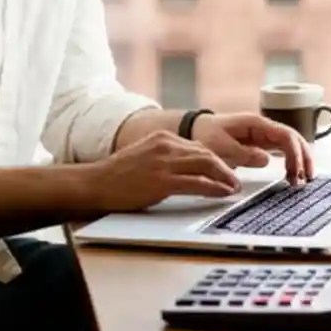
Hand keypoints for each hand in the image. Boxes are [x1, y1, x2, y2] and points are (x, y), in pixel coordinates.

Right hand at [89, 131, 239, 211]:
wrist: (95, 183)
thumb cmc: (118, 176)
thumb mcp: (146, 156)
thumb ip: (167, 157)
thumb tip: (190, 168)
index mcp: (163, 137)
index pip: (198, 146)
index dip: (215, 160)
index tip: (224, 170)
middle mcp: (166, 145)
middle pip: (206, 154)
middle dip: (224, 168)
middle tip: (235, 181)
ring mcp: (164, 162)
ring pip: (206, 165)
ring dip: (224, 177)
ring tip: (233, 188)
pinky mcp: (162, 181)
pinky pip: (197, 183)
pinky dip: (214, 188)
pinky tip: (222, 193)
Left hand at [192, 113, 314, 185]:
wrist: (196, 129)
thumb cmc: (206, 135)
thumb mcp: (220, 147)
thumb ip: (243, 153)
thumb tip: (267, 159)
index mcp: (256, 123)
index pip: (285, 135)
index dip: (294, 153)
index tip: (295, 173)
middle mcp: (264, 127)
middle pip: (294, 138)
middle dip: (304, 157)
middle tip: (307, 179)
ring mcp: (263, 135)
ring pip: (290, 144)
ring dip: (300, 160)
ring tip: (303, 180)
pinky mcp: (261, 143)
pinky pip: (282, 150)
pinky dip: (290, 161)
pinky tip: (294, 174)